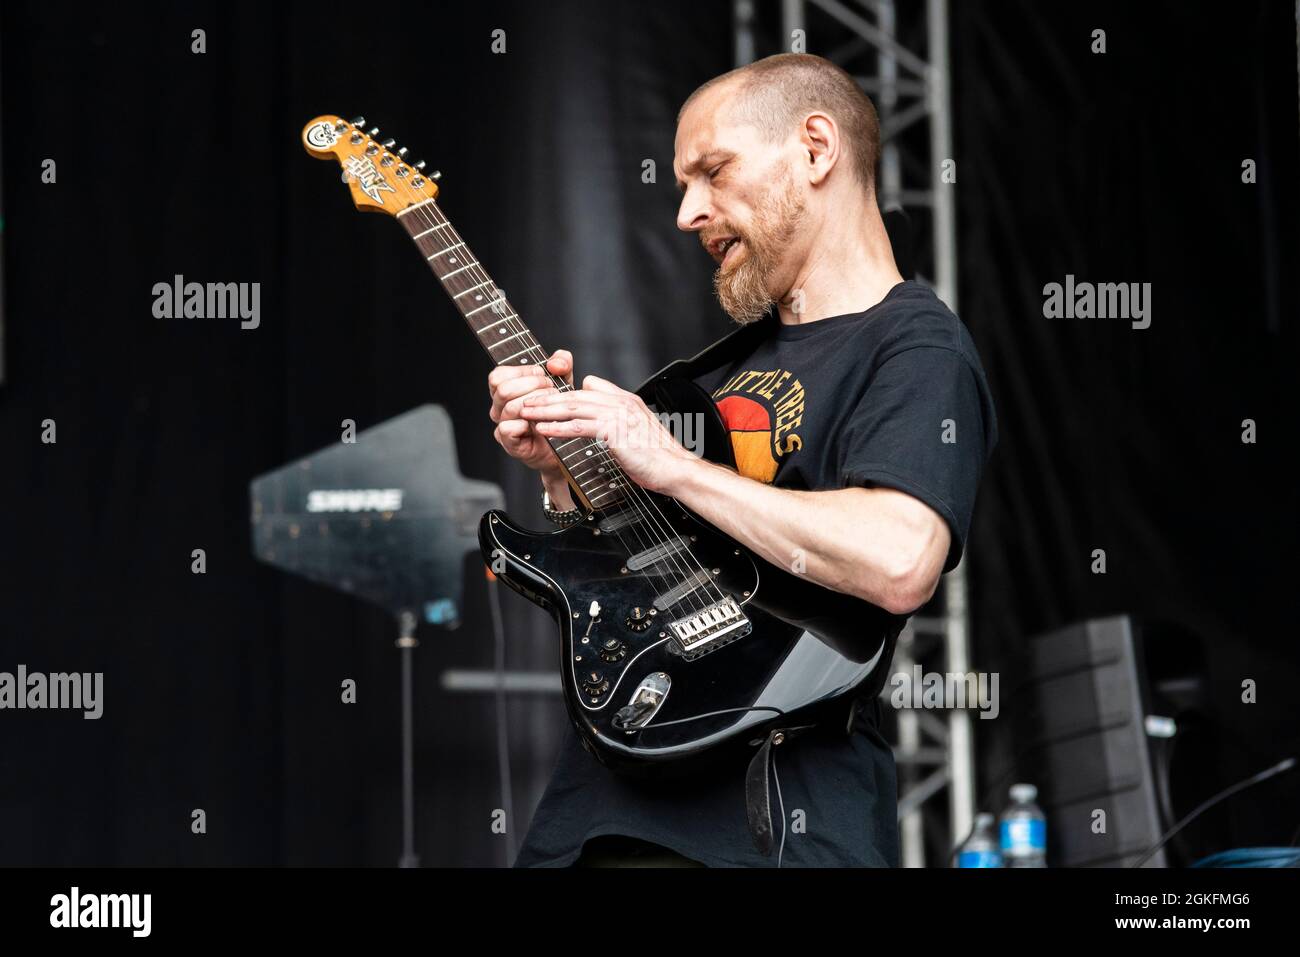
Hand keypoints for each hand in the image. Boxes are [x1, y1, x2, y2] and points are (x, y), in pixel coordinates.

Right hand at [488, 349, 573, 475]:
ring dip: (537, 403)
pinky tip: (542, 423)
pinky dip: (527, 423)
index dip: (523, 371)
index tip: (543, 375)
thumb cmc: (558, 411)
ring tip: (554, 404)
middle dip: (533, 385)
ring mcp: (502, 426)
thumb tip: (556, 362)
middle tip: (552, 389)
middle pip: (503, 390)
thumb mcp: (562, 381)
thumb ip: (561, 364)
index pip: (498, 375)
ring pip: (509, 407)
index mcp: (504, 391)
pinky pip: (508, 428)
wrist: (566, 445)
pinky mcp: (510, 444)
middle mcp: (499, 408)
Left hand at [519, 375, 701, 493]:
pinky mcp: (616, 431)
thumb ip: (618, 420)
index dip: (566, 391)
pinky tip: (545, 430)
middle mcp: (622, 402)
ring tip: (527, 412)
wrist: (675, 469)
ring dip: (547, 409)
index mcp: (626, 400)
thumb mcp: (636, 431)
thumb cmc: (658, 456)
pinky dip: (560, 427)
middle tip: (525, 401)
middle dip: (548, 398)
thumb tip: (600, 422)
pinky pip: (581, 426)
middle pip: (577, 394)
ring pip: (575, 407)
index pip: (591, 385)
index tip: (546, 398)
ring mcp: (619, 415)